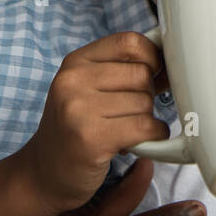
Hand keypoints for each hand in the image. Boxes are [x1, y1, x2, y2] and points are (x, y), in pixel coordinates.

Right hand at [20, 31, 170, 215]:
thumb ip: (121, 69)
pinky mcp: (92, 139)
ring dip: (147, 119)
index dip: (152, 56)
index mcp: (76, 62)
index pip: (130, 42)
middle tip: (132, 111)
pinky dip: (154, 135)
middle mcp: (73, 81)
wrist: (43, 173)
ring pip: (145, 102)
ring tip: (125, 129)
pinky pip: (145, 127)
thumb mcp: (88, 88)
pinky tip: (142, 141)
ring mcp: (79, 109)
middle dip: (148, 94)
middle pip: (142, 73)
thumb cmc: (75, 128)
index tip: (155, 73)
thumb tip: (172, 60)